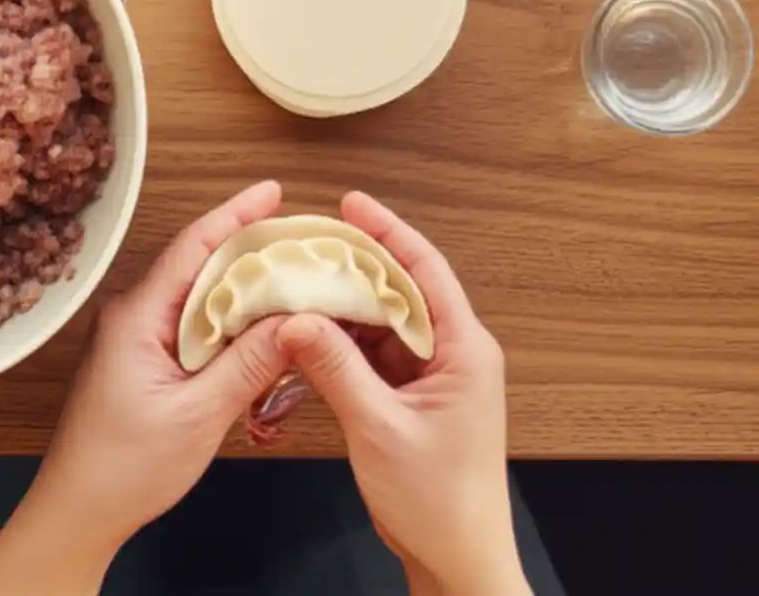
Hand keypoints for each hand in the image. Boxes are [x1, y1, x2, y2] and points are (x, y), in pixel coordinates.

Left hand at [0, 181, 297, 593]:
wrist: (79, 512)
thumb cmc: (125, 468)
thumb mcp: (199, 415)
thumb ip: (249, 363)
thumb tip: (297, 318)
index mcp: (137, 316)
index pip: (193, 248)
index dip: (235, 215)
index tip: (273, 190)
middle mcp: (133, 316)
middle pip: (200, 268)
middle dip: (252, 252)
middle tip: (306, 244)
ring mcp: (136, 339)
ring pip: (199, 300)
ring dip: (244, 292)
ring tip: (296, 281)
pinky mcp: (143, 362)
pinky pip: (193, 328)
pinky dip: (229, 326)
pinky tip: (262, 332)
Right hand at [283, 192, 529, 595]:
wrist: (456, 556)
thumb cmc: (439, 501)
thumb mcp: (379, 428)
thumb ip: (336, 369)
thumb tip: (296, 320)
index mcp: (465, 350)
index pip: (425, 270)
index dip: (387, 231)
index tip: (350, 204)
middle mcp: (453, 353)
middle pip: (401, 289)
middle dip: (354, 265)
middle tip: (306, 245)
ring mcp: (432, 375)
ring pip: (383, 321)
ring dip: (343, 306)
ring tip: (297, 286)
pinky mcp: (411, 396)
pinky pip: (373, 353)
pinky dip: (341, 342)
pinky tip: (307, 335)